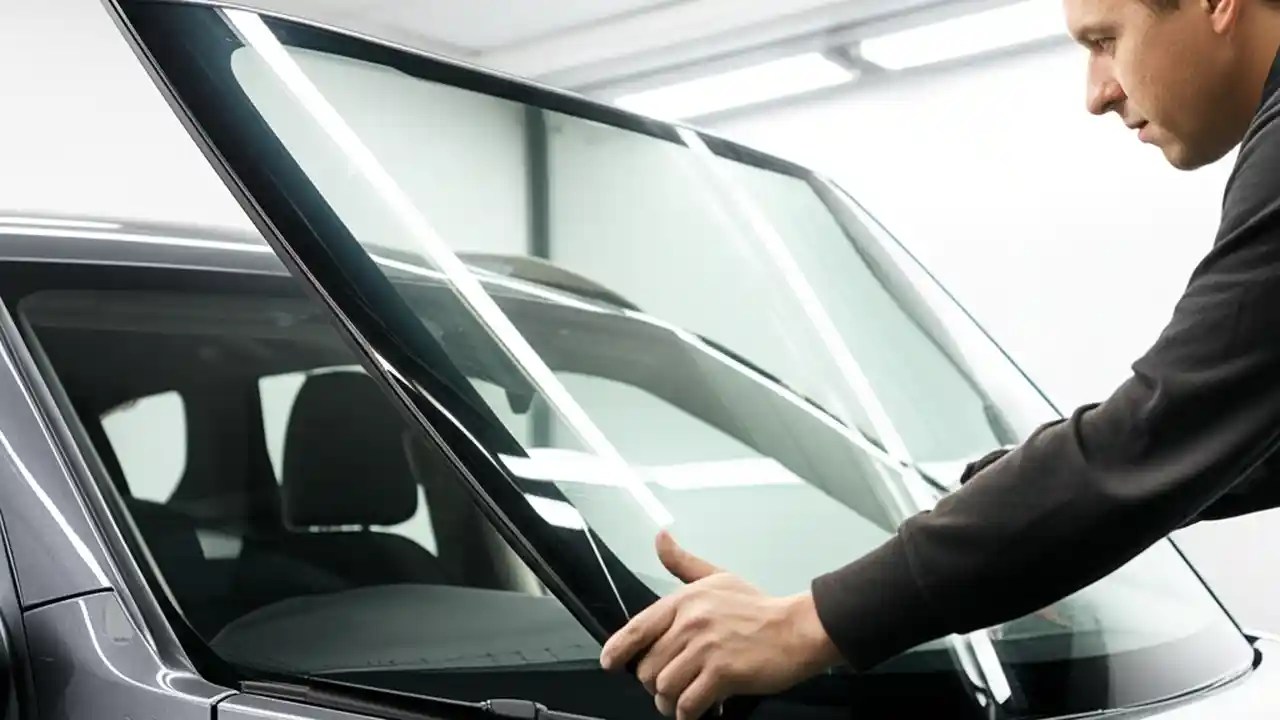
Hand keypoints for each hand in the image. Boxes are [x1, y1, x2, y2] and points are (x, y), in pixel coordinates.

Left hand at [599, 531, 841, 719]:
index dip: (618, 649)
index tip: (610, 662)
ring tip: (682, 700)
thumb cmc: (760, 607)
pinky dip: (688, 712)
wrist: (798, 628)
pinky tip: (697, 709)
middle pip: (648, 666)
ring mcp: (705, 648)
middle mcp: (691, 623)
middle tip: (669, 685)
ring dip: (670, 701)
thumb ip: (683, 563)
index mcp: (685, 600)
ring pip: (664, 687)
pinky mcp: (722, 673)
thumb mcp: (717, 577)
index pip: (638, 628)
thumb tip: (661, 537)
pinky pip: (688, 703)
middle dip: (655, 683)